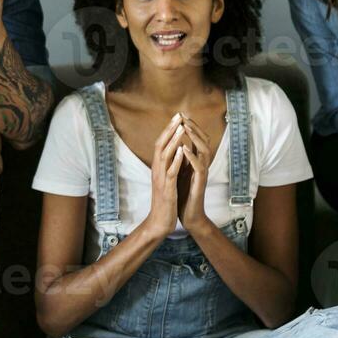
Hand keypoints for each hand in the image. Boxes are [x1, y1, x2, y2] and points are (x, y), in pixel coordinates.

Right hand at [139, 113, 186, 240]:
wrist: (159, 222)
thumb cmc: (165, 202)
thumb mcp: (167, 181)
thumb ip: (170, 166)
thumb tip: (176, 151)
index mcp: (158, 168)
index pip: (161, 144)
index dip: (168, 130)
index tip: (177, 117)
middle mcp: (157, 171)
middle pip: (160, 145)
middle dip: (170, 129)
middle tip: (178, 115)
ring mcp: (161, 179)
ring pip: (165, 155)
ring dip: (173, 141)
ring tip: (181, 128)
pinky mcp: (166, 189)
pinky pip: (170, 172)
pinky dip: (175, 160)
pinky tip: (181, 151)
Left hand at [175, 114, 212, 231]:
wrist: (190, 216)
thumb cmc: (185, 194)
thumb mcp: (182, 172)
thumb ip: (183, 159)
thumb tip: (178, 143)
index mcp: (197, 162)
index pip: (197, 139)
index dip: (191, 127)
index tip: (181, 115)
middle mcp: (202, 165)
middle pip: (204, 141)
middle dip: (194, 127)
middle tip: (184, 116)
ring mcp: (203, 174)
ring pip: (204, 151)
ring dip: (194, 138)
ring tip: (185, 128)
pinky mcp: (200, 183)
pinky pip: (199, 167)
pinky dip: (191, 157)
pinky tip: (183, 149)